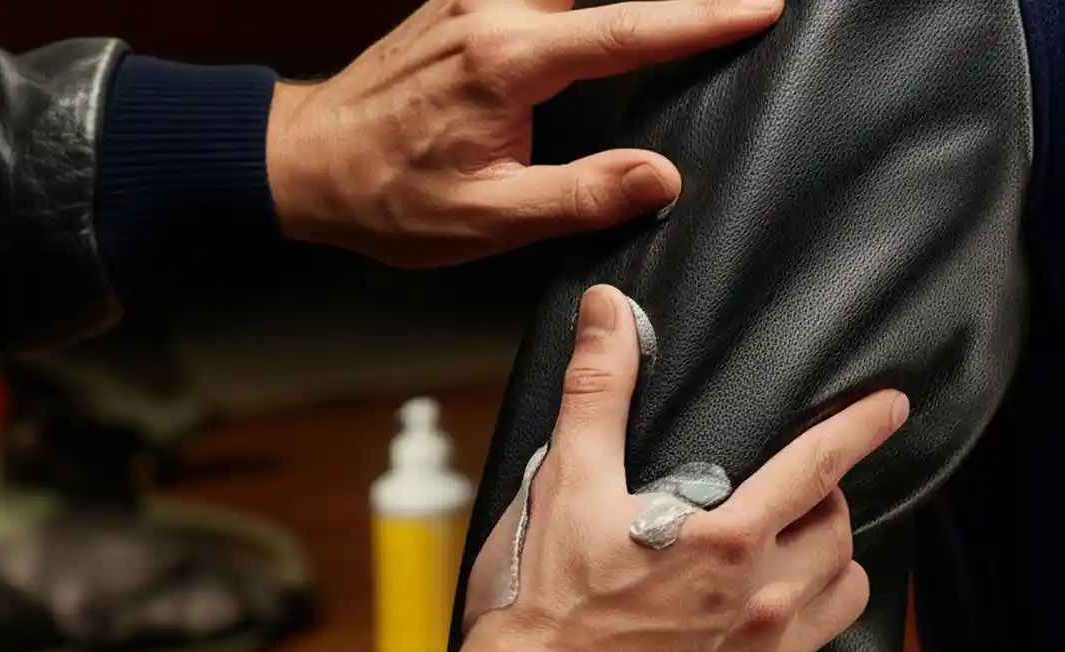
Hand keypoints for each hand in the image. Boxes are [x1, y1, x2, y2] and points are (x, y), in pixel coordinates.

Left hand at [266, 0, 782, 267]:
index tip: (760, 7)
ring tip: (683, 17)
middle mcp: (493, 10)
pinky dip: (584, 2)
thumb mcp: (489, 218)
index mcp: (508, 63)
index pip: (629, 30)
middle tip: (735, 4)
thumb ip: (582, 196)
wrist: (305, 162)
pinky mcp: (460, 1)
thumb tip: (661, 178)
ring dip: (626, 1)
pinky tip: (607, 18)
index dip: (702, 17)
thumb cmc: (389, 197)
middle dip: (673, 0)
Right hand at [457, 285, 909, 651]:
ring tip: (795, 553)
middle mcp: (761, 605)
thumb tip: (609, 313)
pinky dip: (804, 627)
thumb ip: (598, 392)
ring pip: (844, 598)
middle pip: (840, 533)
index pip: (819, 466)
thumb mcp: (566, 485)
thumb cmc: (544, 609)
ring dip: (830, 565)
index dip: (860, 428)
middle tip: (799, 492)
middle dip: (828, 501)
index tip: (890, 408)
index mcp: (726, 542)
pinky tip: (764, 620)